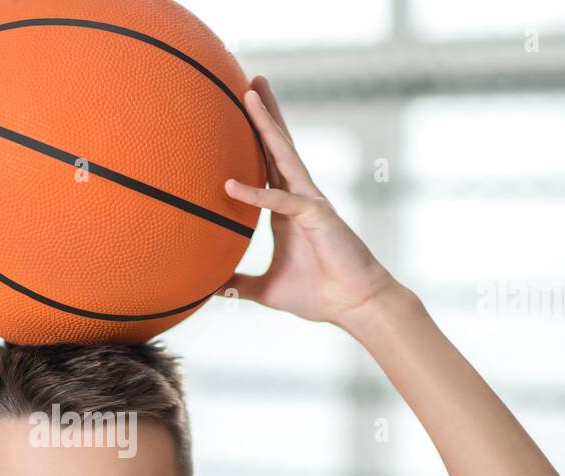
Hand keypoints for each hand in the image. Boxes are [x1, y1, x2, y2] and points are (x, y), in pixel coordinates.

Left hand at [218, 75, 401, 325]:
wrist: (354, 305)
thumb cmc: (318, 294)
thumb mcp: (266, 289)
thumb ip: (238, 285)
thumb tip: (210, 289)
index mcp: (286, 209)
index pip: (267, 165)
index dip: (255, 139)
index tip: (237, 114)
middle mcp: (298, 197)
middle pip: (277, 147)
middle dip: (263, 113)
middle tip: (248, 81)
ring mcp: (308, 202)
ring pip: (283, 155)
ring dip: (266, 124)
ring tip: (250, 93)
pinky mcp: (316, 215)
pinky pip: (281, 202)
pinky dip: (256, 194)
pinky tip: (230, 185)